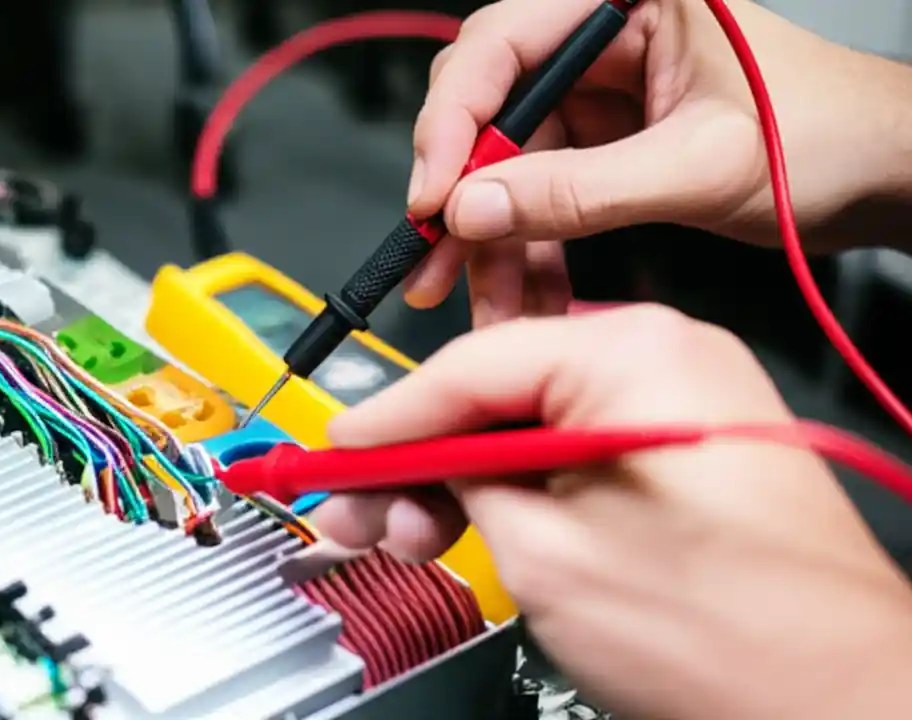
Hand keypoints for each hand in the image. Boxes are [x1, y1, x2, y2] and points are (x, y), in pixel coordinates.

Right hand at [312, 305, 911, 718]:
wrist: (839, 705)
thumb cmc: (726, 634)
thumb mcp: (542, 552)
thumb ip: (458, 485)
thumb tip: (404, 463)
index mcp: (633, 352)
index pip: (469, 366)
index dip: (386, 421)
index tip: (331, 456)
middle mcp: (664, 357)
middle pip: (498, 394)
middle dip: (419, 461)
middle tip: (358, 512)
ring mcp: (681, 404)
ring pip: (532, 427)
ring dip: (462, 483)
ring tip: (409, 539)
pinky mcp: (685, 453)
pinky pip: (576, 451)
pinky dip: (520, 491)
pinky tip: (473, 529)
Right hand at [404, 0, 911, 324]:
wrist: (880, 178)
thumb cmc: (829, 135)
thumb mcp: (700, 165)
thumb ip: (582, 191)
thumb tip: (475, 209)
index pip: (501, 45)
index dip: (453, 122)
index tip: (433, 196)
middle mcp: (601, 37)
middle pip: (489, 107)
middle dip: (461, 192)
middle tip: (435, 257)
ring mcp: (597, 93)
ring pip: (507, 165)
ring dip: (488, 240)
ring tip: (477, 301)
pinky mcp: (601, 143)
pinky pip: (539, 197)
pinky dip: (527, 250)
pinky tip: (520, 294)